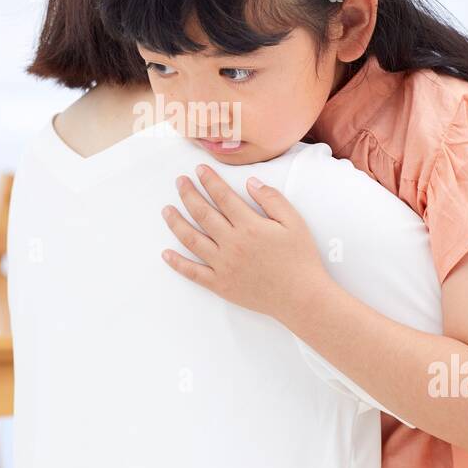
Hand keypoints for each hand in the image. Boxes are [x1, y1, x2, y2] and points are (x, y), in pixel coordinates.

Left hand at [160, 164, 327, 321]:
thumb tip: (250, 182)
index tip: (199, 170)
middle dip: (189, 194)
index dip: (209, 181)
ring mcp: (223, 265)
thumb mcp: (294, 222)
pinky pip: (193, 272)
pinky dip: (177, 263)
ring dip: (176, 223)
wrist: (301, 297)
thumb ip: (272, 199)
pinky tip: (165, 253)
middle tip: (180, 182)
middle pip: (203, 214)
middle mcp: (232, 244)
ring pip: (192, 240)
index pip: (223, 197)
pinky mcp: (220, 285)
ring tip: (167, 210)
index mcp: (250, 226)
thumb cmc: (301, 258)